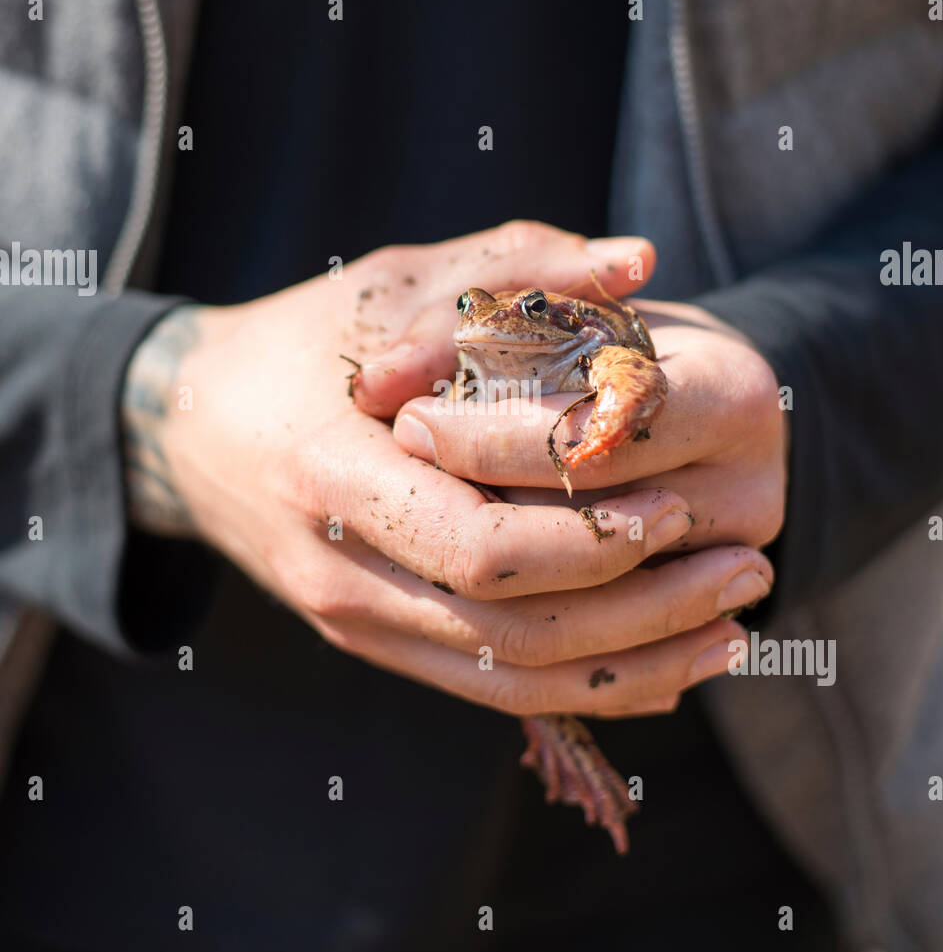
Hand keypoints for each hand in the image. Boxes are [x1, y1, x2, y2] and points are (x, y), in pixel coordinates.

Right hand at [121, 221, 751, 716]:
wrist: (188, 432)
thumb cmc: (299, 342)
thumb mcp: (389, 282)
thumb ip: (513, 269)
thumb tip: (638, 260)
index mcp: (333, 472)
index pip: (480, 544)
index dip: (591, 538)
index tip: (680, 508)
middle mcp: (338, 568)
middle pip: (512, 629)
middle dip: (641, 610)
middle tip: (744, 572)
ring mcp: (351, 620)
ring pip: (512, 680)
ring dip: (633, 664)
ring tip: (731, 634)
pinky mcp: (372, 642)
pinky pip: (490, 691)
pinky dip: (586, 688)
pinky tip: (664, 667)